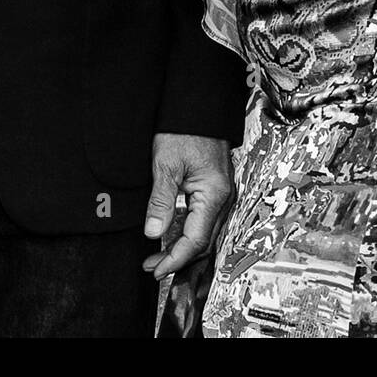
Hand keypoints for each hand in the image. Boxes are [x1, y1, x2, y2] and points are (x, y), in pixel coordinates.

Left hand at [143, 132, 232, 277]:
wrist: (197, 107)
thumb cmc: (185, 130)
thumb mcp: (166, 165)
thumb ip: (161, 201)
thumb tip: (154, 233)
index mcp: (215, 194)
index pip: (196, 240)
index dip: (175, 259)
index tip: (157, 269)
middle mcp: (223, 198)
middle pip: (203, 242)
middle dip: (178, 258)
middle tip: (152, 266)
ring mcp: (222, 194)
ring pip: (204, 233)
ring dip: (182, 247)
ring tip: (157, 255)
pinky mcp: (215, 190)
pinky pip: (203, 220)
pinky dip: (187, 232)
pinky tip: (170, 235)